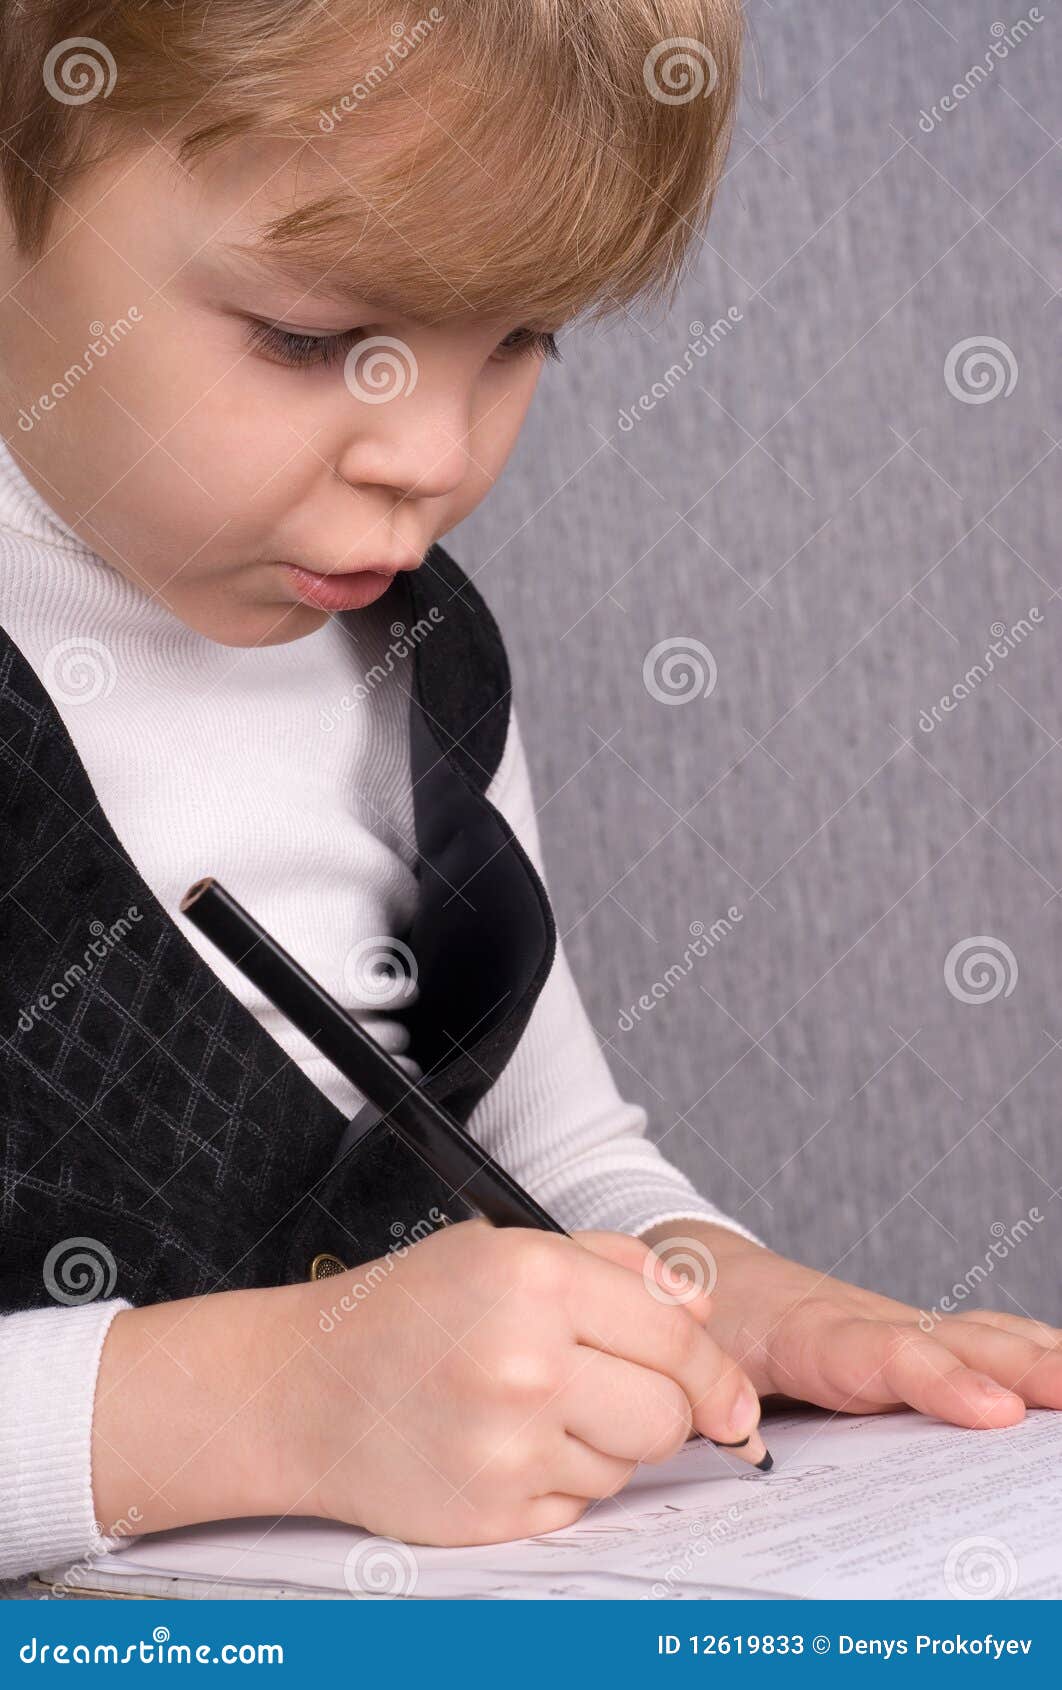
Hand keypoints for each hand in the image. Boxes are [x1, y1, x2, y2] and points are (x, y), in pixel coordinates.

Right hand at [93, 1219, 768, 1546]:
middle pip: (667, 1415)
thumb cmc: (405, 1310)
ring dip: (606, 1441)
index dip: (716, 1372)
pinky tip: (508, 1443)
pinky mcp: (491, 1513)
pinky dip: (562, 1479)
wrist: (302, 1390)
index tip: (731, 1396)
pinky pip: (579, 1505)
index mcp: (535, 1280)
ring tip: (537, 1406)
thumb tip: (704, 1313)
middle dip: (663, 1408)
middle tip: (617, 1389)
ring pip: (628, 1464)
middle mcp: (526, 1364)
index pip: (676, 1337)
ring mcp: (507, 1447)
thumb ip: (616, 1266)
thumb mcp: (504, 1247)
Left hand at [639, 1220, 1061, 1430]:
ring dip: (1038, 1360)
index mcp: (806, 1334)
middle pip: (954, 1340)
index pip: (881, 1356)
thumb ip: (710, 1403)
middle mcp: (864, 1323)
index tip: (994, 1412)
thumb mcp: (691, 1359)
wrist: (710, 1272)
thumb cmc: (705, 1322)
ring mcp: (896, 1328)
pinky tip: (1061, 1372)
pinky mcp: (910, 1340)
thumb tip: (741, 1443)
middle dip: (1022, 1369)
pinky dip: (1028, 1354)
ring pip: (978, 1336)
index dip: (939, 1382)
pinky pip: (978, 1341)